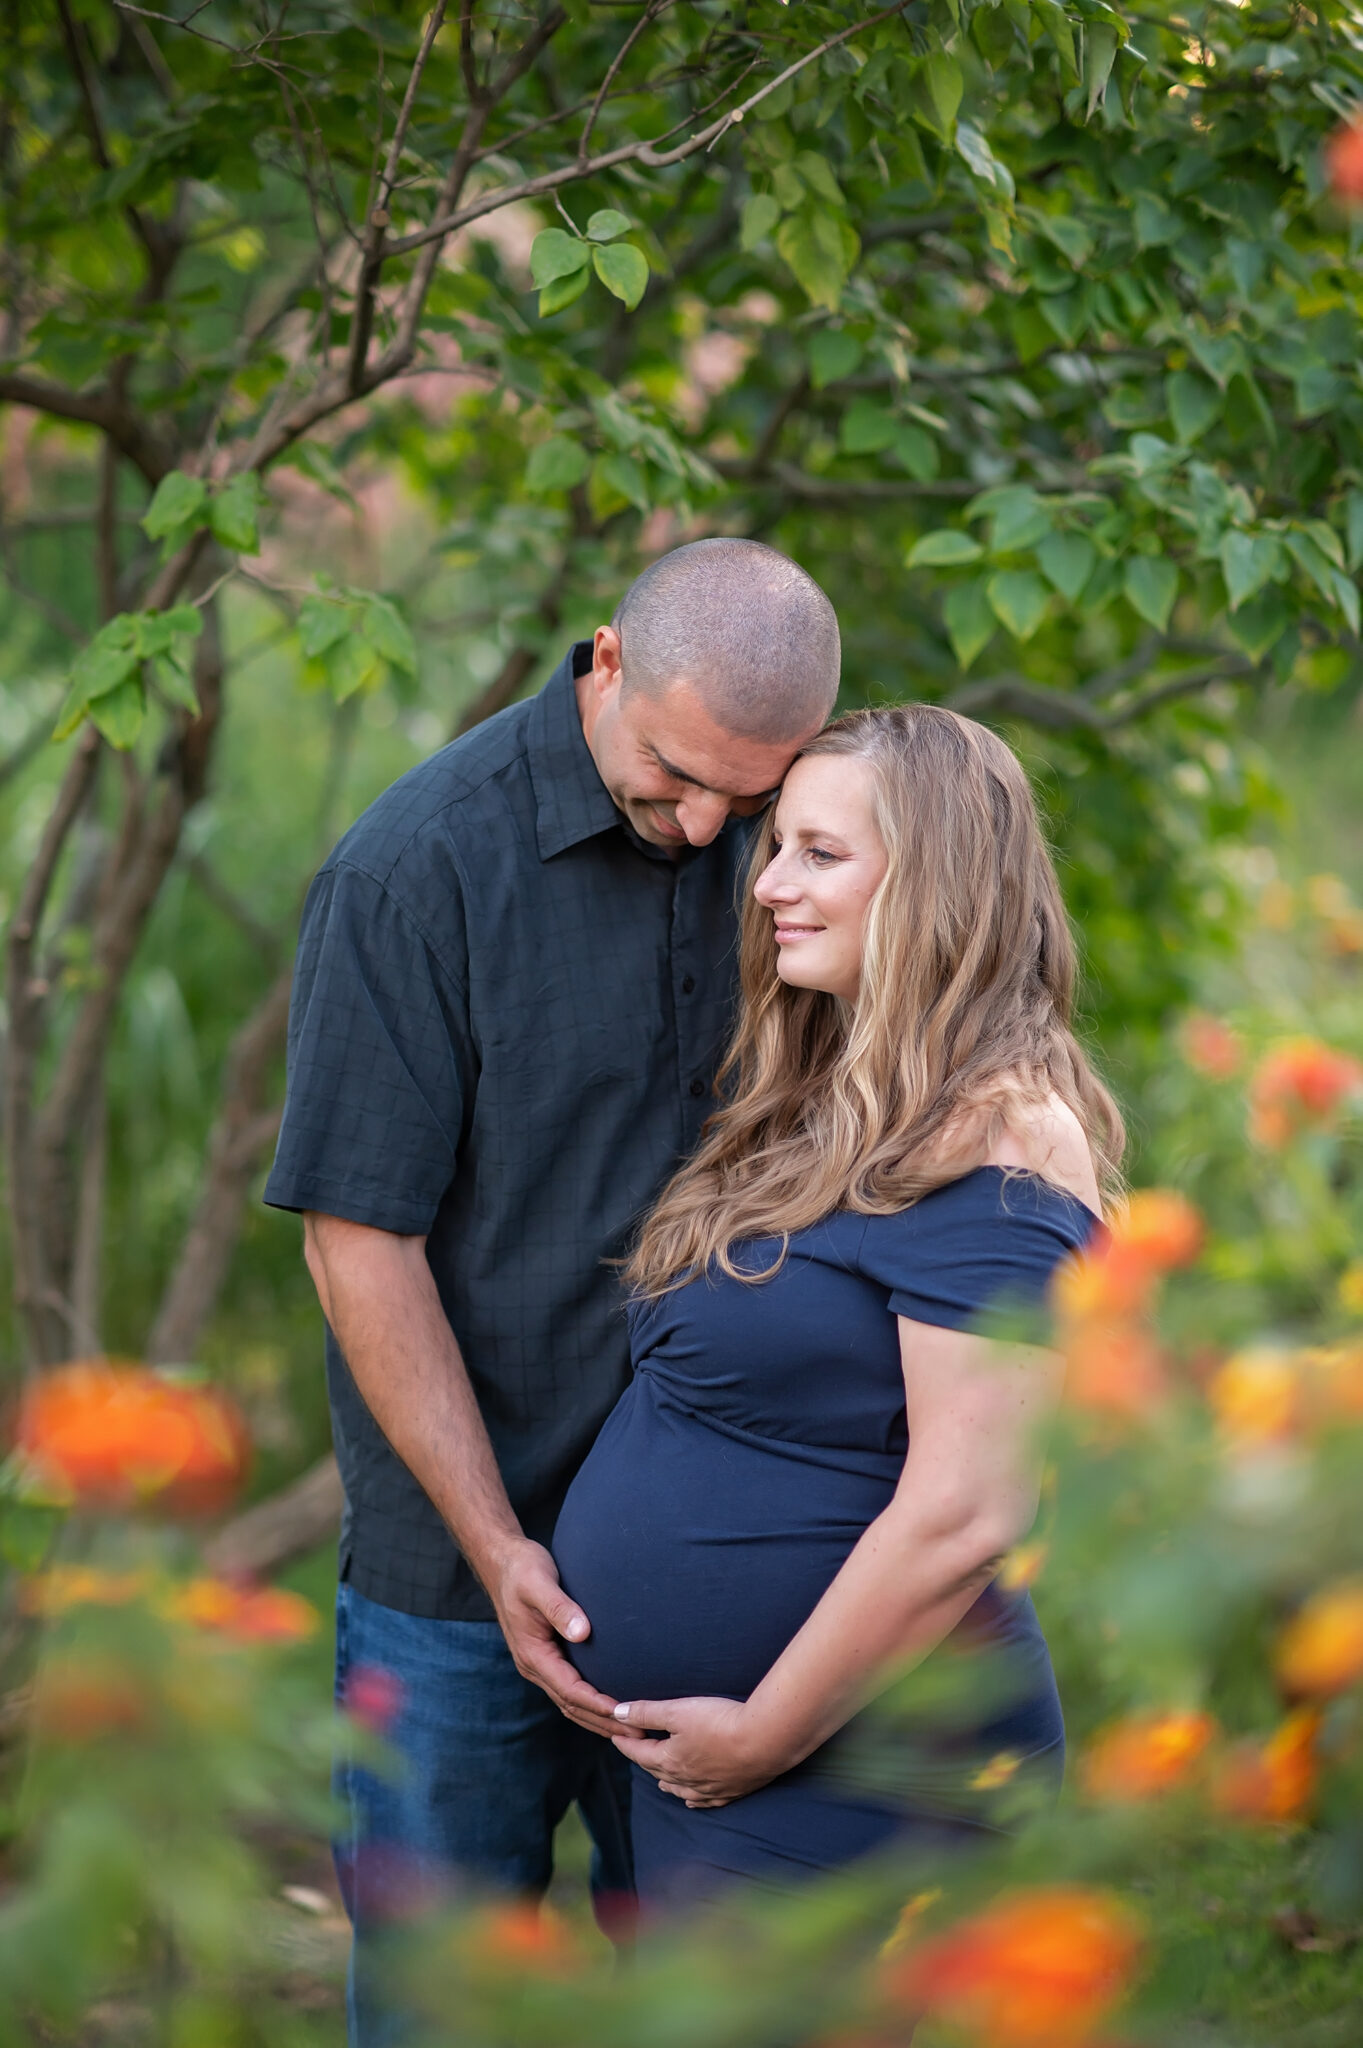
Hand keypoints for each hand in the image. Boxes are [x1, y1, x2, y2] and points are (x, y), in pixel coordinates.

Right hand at [491, 1540, 618, 1735]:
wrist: (502, 1563)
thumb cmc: (522, 1570)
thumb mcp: (540, 1584)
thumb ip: (560, 1608)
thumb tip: (582, 1633)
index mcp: (533, 1654)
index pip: (569, 1690)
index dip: (597, 1705)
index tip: (624, 1714)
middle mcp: (535, 1666)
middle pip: (571, 1706)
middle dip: (602, 1722)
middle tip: (637, 1734)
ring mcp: (539, 1664)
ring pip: (570, 1702)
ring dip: (597, 1719)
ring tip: (629, 1730)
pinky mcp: (547, 1656)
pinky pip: (569, 1689)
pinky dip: (589, 1703)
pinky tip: (609, 1706)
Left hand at [610, 1696, 779, 1807]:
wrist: (763, 1742)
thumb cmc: (719, 1722)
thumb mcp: (678, 1711)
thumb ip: (646, 1712)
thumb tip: (616, 1714)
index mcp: (669, 1760)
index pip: (639, 1752)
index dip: (626, 1742)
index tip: (615, 1736)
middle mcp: (685, 1780)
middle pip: (657, 1769)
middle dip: (643, 1759)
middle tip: (635, 1750)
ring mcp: (708, 1788)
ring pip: (679, 1789)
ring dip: (666, 1782)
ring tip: (658, 1779)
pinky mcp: (730, 1791)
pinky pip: (705, 1801)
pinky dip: (693, 1799)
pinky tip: (691, 1800)